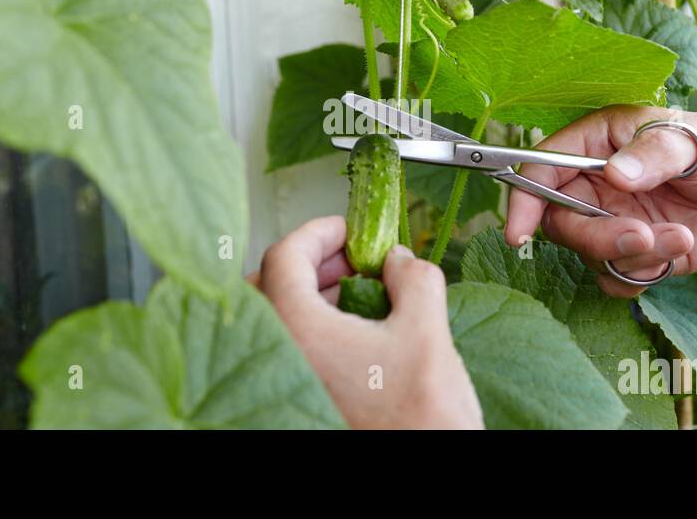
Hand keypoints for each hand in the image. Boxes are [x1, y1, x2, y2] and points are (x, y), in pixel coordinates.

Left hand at [252, 216, 483, 428]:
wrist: (424, 468)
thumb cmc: (418, 418)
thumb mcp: (428, 330)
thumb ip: (413, 278)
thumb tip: (400, 260)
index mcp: (294, 328)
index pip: (284, 255)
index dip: (319, 232)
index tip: (348, 228)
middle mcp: (274, 355)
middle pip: (268, 286)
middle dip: (310, 264)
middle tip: (350, 258)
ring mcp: (281, 382)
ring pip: (274, 322)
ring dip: (311, 298)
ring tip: (358, 294)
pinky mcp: (293, 403)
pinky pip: (286, 353)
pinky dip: (311, 332)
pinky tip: (353, 334)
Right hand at [505, 106, 696, 297]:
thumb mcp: (696, 140)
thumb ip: (653, 155)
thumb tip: (613, 174)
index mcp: (599, 142)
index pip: (542, 167)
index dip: (524, 197)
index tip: (520, 230)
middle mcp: (598, 183)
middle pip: (561, 220)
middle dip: (595, 236)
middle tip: (640, 236)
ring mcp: (616, 220)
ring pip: (590, 254)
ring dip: (632, 255)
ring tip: (681, 237)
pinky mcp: (638, 253)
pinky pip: (616, 278)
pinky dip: (643, 273)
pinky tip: (680, 250)